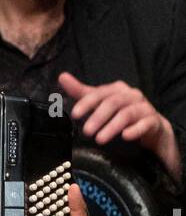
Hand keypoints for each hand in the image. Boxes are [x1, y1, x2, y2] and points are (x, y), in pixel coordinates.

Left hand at [59, 70, 181, 180]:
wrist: (150, 126)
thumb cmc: (120, 112)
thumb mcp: (100, 102)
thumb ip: (81, 92)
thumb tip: (62, 76)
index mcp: (116, 90)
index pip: (100, 93)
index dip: (87, 103)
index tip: (74, 114)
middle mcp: (131, 95)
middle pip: (113, 103)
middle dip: (98, 117)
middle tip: (86, 131)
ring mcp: (143, 107)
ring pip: (127, 114)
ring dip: (112, 127)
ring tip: (99, 139)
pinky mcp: (153, 121)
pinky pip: (145, 124)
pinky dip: (135, 130)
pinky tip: (125, 136)